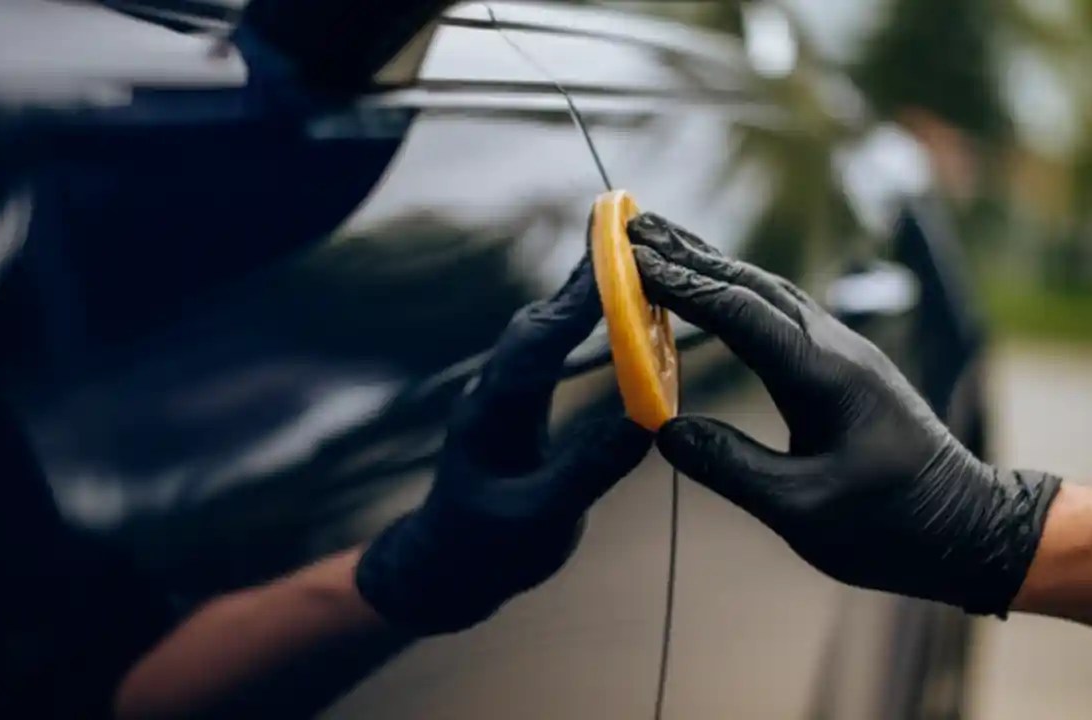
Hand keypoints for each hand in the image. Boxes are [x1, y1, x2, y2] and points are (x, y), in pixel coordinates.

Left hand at [356, 258, 652, 633]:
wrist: (445, 565)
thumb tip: (645, 421)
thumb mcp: (541, 520)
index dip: (575, 301)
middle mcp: (493, 392)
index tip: (615, 259)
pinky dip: (580, 320)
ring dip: (580, 293)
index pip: (535, 345)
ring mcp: (501, 394)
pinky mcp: (515, 402)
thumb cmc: (488, 550)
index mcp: (492, 416)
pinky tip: (610, 308)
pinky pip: (549, 348)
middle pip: (536, 322)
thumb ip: (588, 470)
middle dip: (580, 279)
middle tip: (627, 235)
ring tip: (626, 256)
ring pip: (540, 329)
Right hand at [628, 213, 1060, 615]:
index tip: (631, 261)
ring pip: (768, 291)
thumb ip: (732, 467)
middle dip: (689, 254)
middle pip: (753, 284)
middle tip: (630, 224)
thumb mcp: (803, 513)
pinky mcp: (841, 366)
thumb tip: (665, 427)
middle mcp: (835, 348)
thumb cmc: (891, 527)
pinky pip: (778, 312)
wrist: (966, 527)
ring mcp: (842, 352)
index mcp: (827, 377)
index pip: (742, 315)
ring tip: (658, 241)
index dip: (684, 287)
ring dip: (712, 264)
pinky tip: (712, 288)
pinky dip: (735, 291)